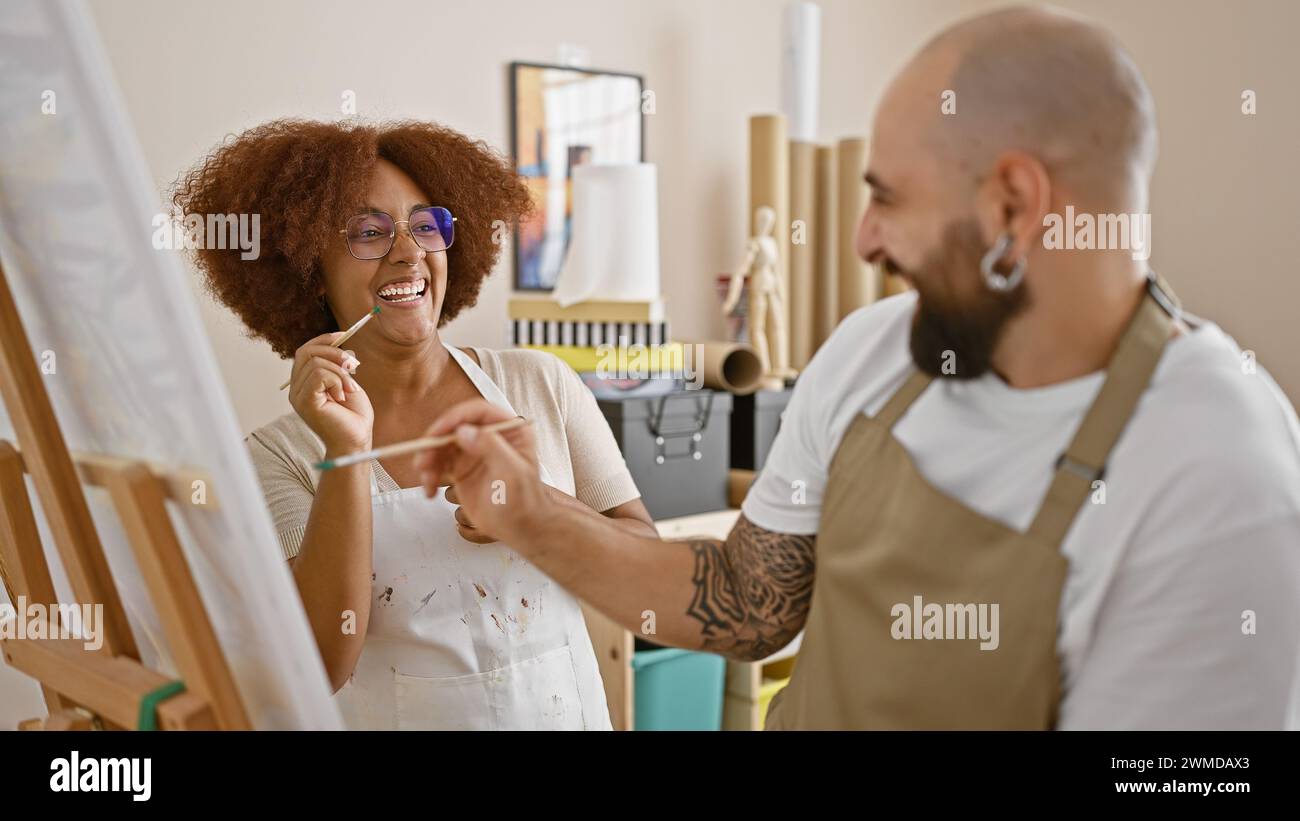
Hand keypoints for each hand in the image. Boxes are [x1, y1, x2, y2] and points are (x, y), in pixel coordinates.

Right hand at [287, 332, 372, 453]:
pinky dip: (337, 380)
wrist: (357, 440)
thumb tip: (337, 341)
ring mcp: (298, 396)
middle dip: (335, 353)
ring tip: (349, 390)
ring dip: (340, 372)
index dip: (324, 340)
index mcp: (304, 383)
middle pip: (307, 352)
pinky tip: (342, 396)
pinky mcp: (305, 402)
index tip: (343, 335)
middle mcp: (296, 389)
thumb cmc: (353, 416)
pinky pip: (319, 375)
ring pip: (316, 363)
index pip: (305, 351)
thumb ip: (336, 365)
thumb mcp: (346, 382)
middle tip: (354, 367)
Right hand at [413, 399, 545, 547]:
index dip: (456, 418)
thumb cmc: (524, 501)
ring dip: (428, 459)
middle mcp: (489, 436)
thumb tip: (464, 431)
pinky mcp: (461, 468)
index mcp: (509, 430)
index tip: (438, 432)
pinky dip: (429, 476)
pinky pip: (438, 464)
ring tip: (425, 479)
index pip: (479, 412)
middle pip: (455, 426)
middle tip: (424, 459)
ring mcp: (473, 451)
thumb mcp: (512, 473)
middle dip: (435, 441)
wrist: (519, 528)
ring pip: (442, 445)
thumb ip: (491, 448)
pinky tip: (429, 492)